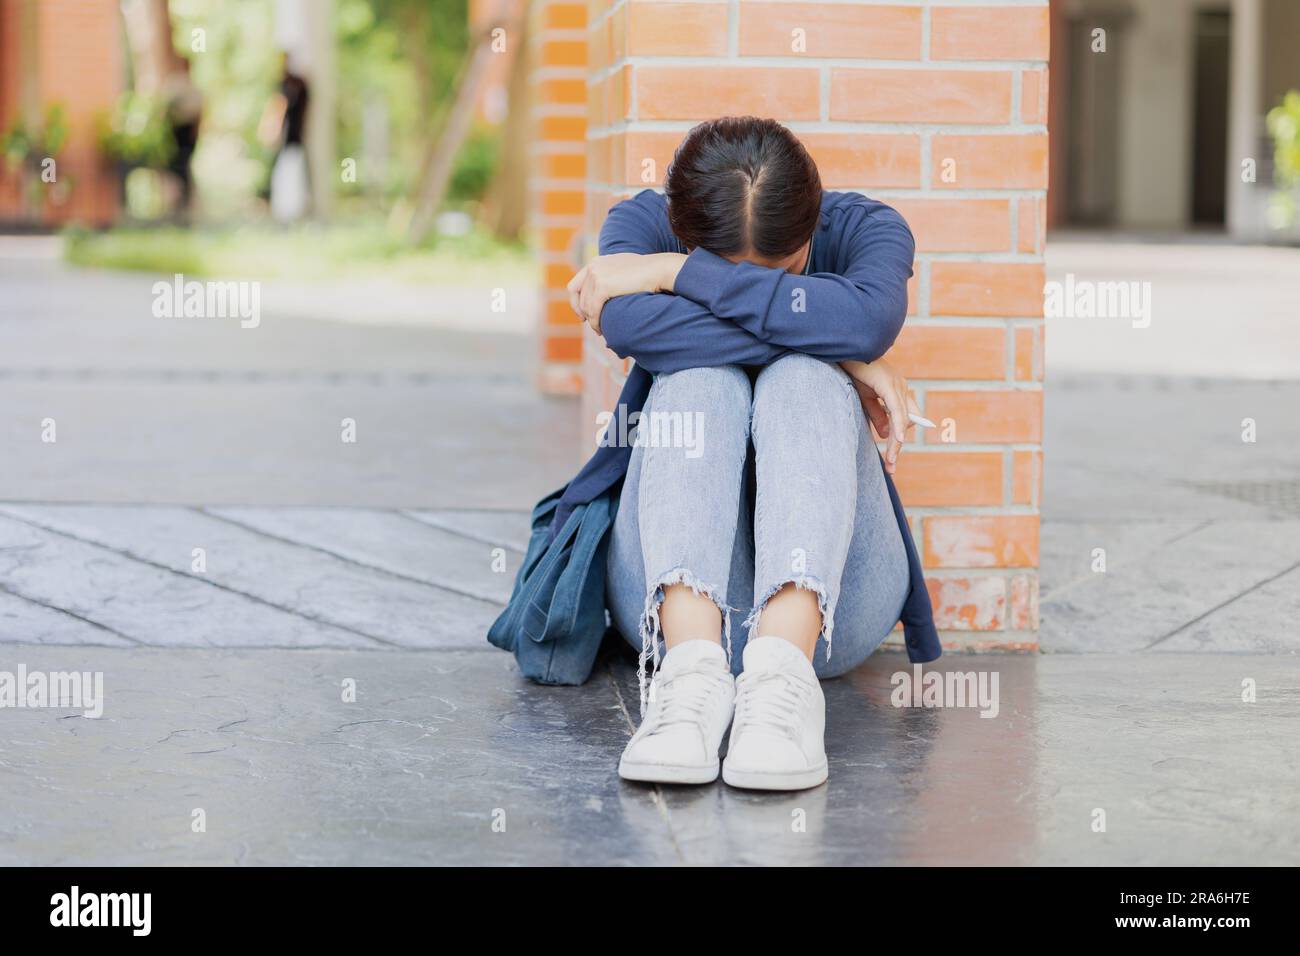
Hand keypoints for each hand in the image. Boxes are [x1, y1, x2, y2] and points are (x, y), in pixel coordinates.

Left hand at [567, 252, 685, 334]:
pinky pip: (593, 310)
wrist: (657, 270)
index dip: (576, 302)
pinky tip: (601, 330)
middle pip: (578, 297)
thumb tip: (607, 291)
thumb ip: (611, 277)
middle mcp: (593, 267)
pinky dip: (596, 322)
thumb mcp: (623, 270)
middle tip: (593, 326)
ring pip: (586, 306)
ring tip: (600, 330)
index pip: (574, 285)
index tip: (583, 315)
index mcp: (595, 262)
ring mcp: (596, 275)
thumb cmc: (647, 272)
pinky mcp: (603, 286)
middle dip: (583, 314)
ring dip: (592, 321)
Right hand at [840, 358, 919, 474]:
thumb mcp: (865, 397)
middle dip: (897, 447)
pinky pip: (896, 410)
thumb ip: (877, 414)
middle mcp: (901, 387)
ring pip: (902, 420)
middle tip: (891, 467)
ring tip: (890, 461)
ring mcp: (897, 385)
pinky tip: (897, 440)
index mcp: (897, 390)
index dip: (899, 436)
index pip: (904, 418)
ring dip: (896, 444)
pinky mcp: (889, 385)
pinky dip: (897, 426)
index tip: (893, 456)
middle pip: (905, 422)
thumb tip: (888, 434)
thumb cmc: (854, 370)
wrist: (844, 351)